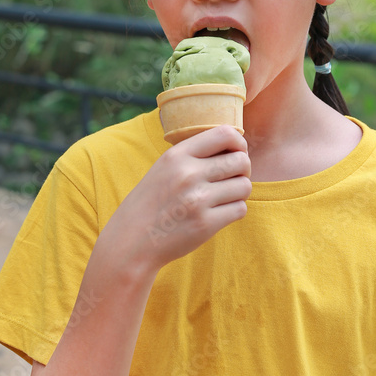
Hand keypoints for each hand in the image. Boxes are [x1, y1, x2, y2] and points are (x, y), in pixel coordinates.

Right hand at [99, 124, 251, 273]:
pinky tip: (219, 212)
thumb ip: (194, 155)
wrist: (130, 242)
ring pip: (245, 186)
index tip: (235, 153)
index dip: (239, 143)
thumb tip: (235, 147)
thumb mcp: (164, 168)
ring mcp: (198, 200)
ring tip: (224, 197)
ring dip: (240, 192)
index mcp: (177, 155)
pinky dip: (234, 210)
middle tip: (232, 178)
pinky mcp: (205, 224)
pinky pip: (240, 209)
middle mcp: (188, 174)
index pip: (225, 133)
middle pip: (241, 160)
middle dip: (243, 170)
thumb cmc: (151, 203)